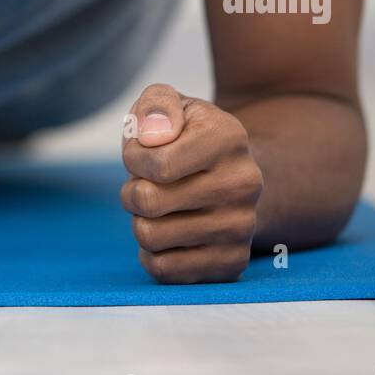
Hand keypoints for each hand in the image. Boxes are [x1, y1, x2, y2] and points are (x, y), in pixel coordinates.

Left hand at [121, 82, 262, 283]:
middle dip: (132, 190)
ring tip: (158, 207)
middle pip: (148, 201)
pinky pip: (164, 270)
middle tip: (145, 184)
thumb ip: (157, 105)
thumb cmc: (190, 137)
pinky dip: (151, 253)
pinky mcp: (232, 262)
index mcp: (229, 137)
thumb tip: (151, 136)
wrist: (234, 175)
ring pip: (151, 237)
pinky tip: (167, 234)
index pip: (156, 163)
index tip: (141, 153)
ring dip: (139, 221)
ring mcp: (241, 226)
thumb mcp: (173, 104)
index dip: (133, 158)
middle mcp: (243, 183)